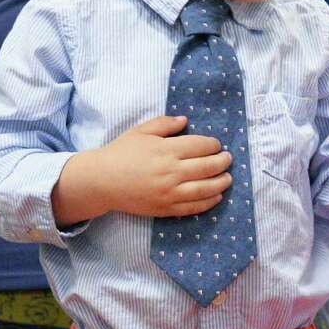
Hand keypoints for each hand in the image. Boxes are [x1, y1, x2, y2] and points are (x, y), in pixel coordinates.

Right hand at [52, 115, 231, 225]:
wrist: (100, 182)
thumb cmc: (121, 153)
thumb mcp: (141, 131)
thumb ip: (164, 124)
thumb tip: (185, 120)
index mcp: (166, 150)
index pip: (201, 146)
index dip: (213, 145)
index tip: (216, 145)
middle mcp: (171, 171)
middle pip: (208, 166)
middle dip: (223, 162)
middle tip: (228, 159)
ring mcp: (169, 192)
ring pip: (205, 188)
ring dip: (221, 182)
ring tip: (228, 178)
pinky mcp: (165, 208)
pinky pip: (193, 207)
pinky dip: (209, 202)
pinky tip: (217, 196)